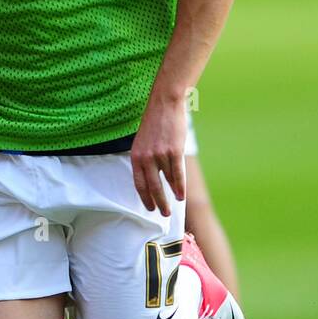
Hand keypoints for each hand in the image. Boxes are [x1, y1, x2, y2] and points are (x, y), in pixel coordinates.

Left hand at [131, 97, 186, 216]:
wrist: (165, 104)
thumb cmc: (155, 123)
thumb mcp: (143, 142)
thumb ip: (145, 159)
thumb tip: (154, 178)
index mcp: (136, 156)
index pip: (139, 183)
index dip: (144, 197)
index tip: (149, 207)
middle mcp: (146, 158)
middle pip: (153, 187)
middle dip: (158, 203)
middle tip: (163, 214)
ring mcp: (160, 155)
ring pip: (167, 181)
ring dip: (171, 195)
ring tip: (175, 204)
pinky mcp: (174, 151)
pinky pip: (177, 174)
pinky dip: (180, 186)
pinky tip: (181, 196)